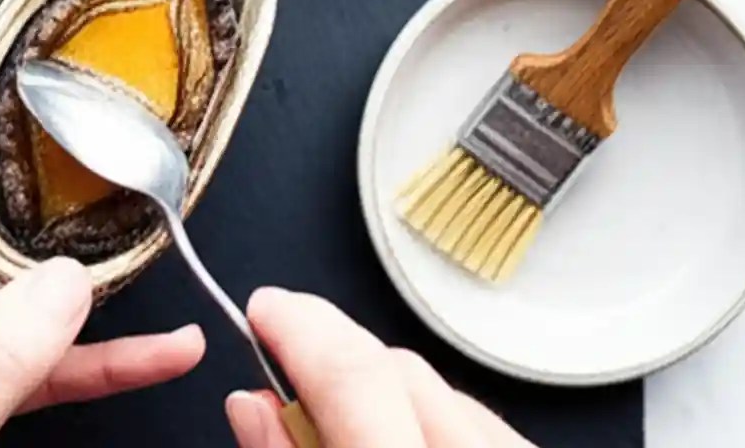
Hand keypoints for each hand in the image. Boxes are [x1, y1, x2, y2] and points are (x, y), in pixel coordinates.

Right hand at [224, 288, 533, 447]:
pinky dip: (439, 422)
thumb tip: (254, 406)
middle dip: (335, 363)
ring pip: (450, 391)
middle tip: (283, 375)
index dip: (299, 330)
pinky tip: (408, 447)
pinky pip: (490, 424)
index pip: (355, 377)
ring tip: (345, 433)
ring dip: (389, 396)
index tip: (265, 311)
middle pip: (404, 371)